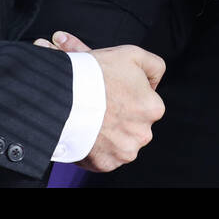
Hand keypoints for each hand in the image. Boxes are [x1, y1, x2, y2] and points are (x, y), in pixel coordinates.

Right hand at [37, 31, 165, 172]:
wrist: (63, 97)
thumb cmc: (97, 73)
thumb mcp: (132, 54)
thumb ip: (154, 65)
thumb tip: (155, 81)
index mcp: (154, 108)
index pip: (146, 102)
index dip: (129, 94)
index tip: (114, 90)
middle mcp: (143, 134)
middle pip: (134, 124)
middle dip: (122, 115)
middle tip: (102, 103)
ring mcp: (124, 151)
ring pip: (121, 141)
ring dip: (110, 132)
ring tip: (92, 116)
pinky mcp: (105, 164)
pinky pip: (104, 156)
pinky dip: (97, 147)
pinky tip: (87, 131)